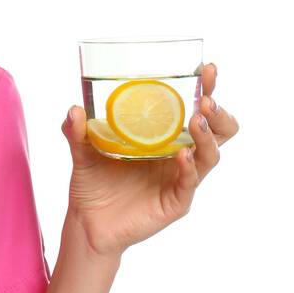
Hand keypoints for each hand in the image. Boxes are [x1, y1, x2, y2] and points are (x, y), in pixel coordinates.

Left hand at [61, 62, 238, 256]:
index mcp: (165, 138)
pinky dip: (188, 167)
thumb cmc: (94, 184)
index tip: (208, 69)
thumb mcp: (83, 152)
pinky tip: (181, 154)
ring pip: (211, 155)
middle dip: (218, 113)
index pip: (196, 109)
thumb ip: (77, 131)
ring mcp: (181, 179)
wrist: (86, 223)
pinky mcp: (175, 201)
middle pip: (219, 131)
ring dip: (207, 136)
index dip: (207, 89)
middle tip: (206, 101)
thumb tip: (75, 109)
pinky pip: (190, 182)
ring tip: (196, 120)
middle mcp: (179, 155)